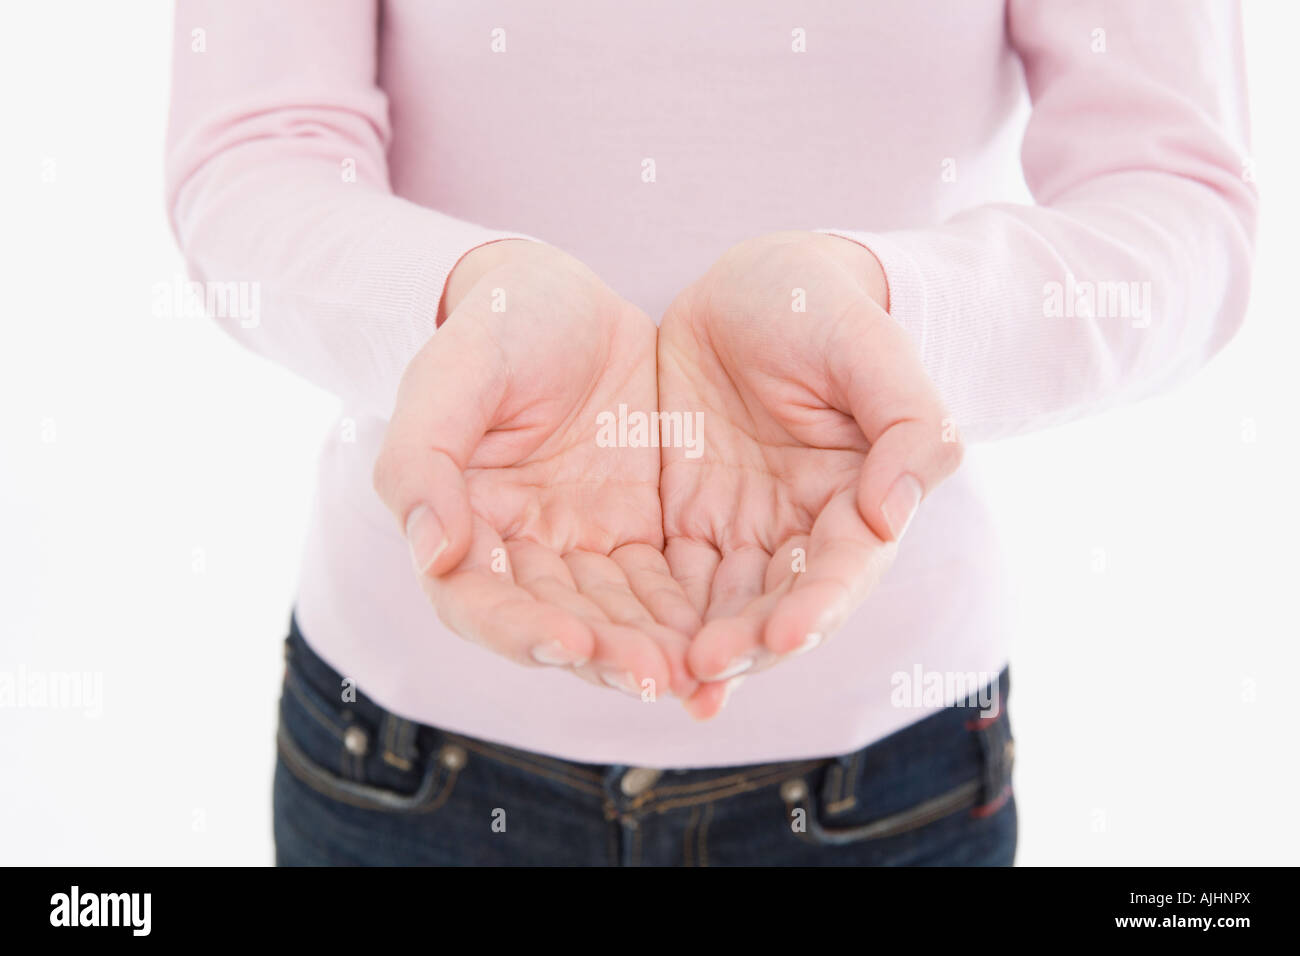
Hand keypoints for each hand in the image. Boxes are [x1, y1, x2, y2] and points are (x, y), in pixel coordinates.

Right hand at [374, 240, 699, 699]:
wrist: (569, 293)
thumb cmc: (499, 323)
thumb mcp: (453, 372)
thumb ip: (422, 458)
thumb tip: (431, 551)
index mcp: (463, 523)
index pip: (477, 601)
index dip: (516, 630)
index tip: (567, 641)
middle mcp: (522, 551)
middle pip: (557, 626)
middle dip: (603, 658)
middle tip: (654, 676)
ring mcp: (584, 547)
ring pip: (618, 619)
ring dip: (653, 651)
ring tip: (698, 672)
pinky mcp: (641, 534)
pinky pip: (670, 586)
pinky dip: (695, 616)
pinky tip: (730, 634)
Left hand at [657, 231, 962, 717]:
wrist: (753, 282)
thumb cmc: (822, 305)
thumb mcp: (866, 344)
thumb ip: (906, 424)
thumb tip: (893, 513)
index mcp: (857, 496)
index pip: (844, 565)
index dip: (819, 603)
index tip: (786, 632)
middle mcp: (801, 529)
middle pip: (777, 605)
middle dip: (746, 643)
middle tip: (703, 668)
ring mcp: (740, 529)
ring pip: (719, 608)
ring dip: (692, 648)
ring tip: (655, 679)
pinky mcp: (685, 522)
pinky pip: (664, 581)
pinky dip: (647, 620)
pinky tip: (615, 649)